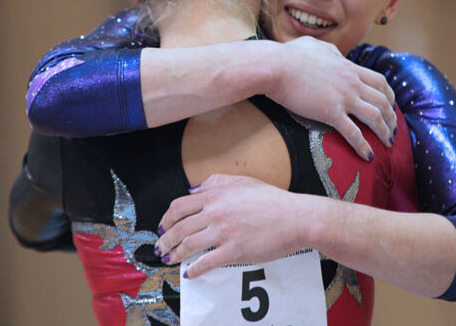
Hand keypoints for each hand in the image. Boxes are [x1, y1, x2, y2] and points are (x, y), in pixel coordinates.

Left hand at [155, 174, 309, 277]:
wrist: (296, 218)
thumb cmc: (273, 200)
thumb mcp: (243, 182)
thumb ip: (216, 182)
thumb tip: (195, 190)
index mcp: (216, 195)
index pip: (179, 206)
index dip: (166, 219)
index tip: (162, 227)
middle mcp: (216, 212)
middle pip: (179, 227)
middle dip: (165, 239)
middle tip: (160, 247)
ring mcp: (224, 232)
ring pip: (188, 244)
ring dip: (174, 254)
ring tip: (169, 260)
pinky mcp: (234, 250)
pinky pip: (206, 262)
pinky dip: (194, 269)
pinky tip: (190, 273)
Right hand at [267, 36, 395, 159]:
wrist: (275, 67)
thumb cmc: (289, 55)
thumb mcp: (316, 46)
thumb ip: (331, 52)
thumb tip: (337, 55)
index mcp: (348, 67)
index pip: (379, 81)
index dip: (389, 96)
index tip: (391, 106)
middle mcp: (351, 82)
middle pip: (383, 100)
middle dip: (391, 116)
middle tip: (393, 128)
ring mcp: (343, 98)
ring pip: (375, 117)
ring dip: (384, 131)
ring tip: (388, 143)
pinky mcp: (330, 112)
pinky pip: (353, 133)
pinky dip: (363, 146)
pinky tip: (368, 156)